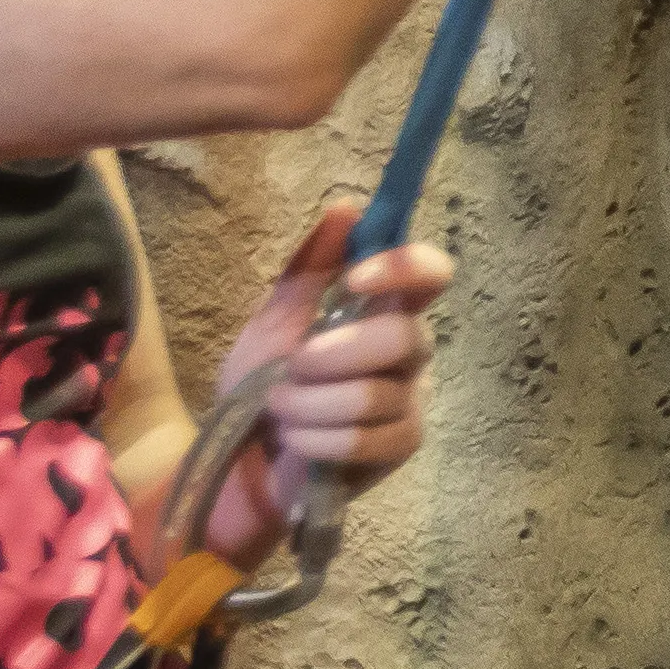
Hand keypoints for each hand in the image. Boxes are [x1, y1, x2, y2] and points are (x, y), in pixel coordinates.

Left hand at [196, 199, 451, 557]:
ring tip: (279, 408)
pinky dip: (318, 439)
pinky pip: (367, 438)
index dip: (404, 268)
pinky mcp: (400, 446)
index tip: (355, 279)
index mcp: (382, 309)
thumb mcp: (272, 321)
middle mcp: (407, 350)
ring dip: (310, 403)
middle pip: (405, 337)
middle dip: (337, 353)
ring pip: (375, 394)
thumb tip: (345, 209)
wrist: (241, 459)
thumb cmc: (259, 385)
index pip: (429, 274)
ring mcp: (408, 401)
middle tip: (292, 367)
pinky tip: (297, 441)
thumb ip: (308, 271)